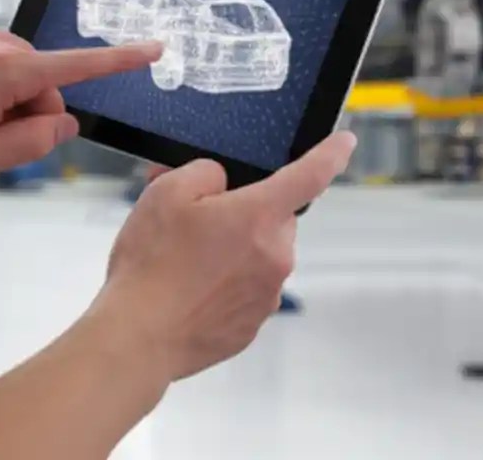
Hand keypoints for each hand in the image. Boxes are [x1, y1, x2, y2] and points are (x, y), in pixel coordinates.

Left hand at [0, 29, 161, 188]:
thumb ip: (36, 141)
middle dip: (33, 118)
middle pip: (50, 88)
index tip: (154, 47)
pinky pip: (9, 77)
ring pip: (30, 85)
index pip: (77, 66)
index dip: (120, 59)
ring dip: (12, 112)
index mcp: (3, 72)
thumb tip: (64, 124)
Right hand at [93, 131, 356, 381]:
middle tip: (198, 223)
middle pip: (273, 219)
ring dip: (233, 253)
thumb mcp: (165, 193)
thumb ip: (204, 173)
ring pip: (259, 256)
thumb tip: (220, 180)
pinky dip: (225, 286)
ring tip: (186, 264)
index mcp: (259, 216)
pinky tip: (190, 291)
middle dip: (243, 214)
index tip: (345, 143)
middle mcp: (275, 255)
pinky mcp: (253, 324)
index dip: (331, 154)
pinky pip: (247, 291)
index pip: (310, 175)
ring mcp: (268, 294)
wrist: (137, 338)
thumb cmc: (151, 267)